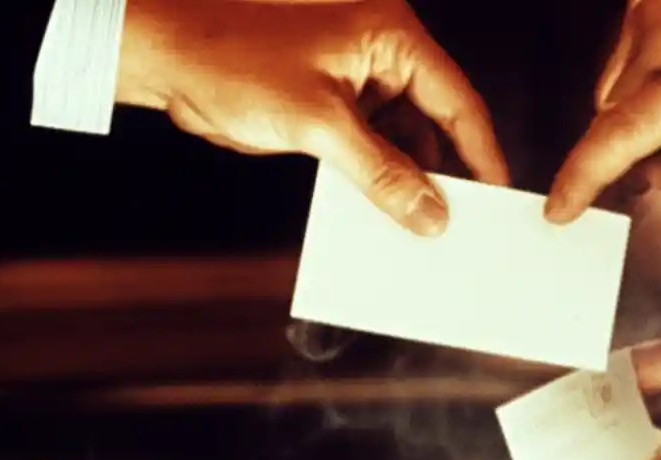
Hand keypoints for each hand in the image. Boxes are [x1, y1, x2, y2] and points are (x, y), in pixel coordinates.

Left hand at [117, 0, 509, 235]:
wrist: (164, 57)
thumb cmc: (231, 60)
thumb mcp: (318, 124)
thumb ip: (381, 172)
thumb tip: (430, 213)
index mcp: (390, 35)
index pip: (457, 99)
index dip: (481, 151)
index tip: (495, 195)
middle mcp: (379, 51)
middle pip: (434, 119)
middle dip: (443, 171)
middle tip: (456, 221)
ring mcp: (353, 75)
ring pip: (402, 136)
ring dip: (407, 178)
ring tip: (417, 223)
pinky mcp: (329, 99)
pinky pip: (369, 142)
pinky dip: (376, 174)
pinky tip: (380, 209)